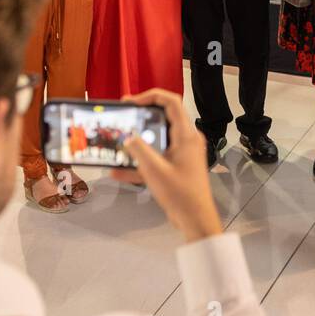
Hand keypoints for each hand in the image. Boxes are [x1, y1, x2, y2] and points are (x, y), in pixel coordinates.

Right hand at [112, 89, 222, 242]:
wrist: (196, 219)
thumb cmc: (181, 194)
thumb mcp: (154, 170)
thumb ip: (139, 150)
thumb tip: (128, 137)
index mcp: (186, 135)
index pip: (171, 102)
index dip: (150, 96)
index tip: (130, 101)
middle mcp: (187, 140)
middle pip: (163, 118)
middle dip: (141, 117)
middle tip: (123, 116)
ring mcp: (183, 153)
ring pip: (158, 139)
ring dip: (138, 142)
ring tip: (118, 143)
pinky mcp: (177, 166)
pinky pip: (157, 157)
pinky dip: (141, 162)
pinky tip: (119, 172)